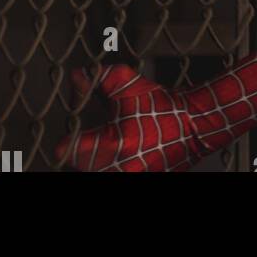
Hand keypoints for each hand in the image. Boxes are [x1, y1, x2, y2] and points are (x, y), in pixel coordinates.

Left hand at [56, 65, 199, 171]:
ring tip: (112, 142)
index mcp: (111, 146)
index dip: (69, 135)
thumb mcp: (126, 82)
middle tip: (97, 133)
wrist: (193, 124)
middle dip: (83, 147)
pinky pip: (110, 172)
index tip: (78, 127)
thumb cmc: (160, 104)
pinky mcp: (135, 182)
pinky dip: (111, 163)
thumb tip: (76, 75)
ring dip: (96, 157)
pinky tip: (124, 150)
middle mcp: (115, 170)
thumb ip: (97, 77)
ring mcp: (127, 179)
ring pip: (92, 170)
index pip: (64, 150)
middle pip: (76, 164)